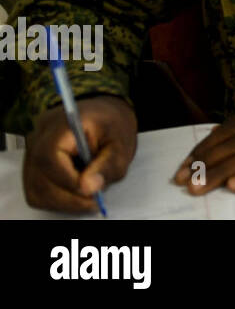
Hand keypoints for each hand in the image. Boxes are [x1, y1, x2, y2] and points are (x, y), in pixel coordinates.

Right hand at [24, 96, 136, 212]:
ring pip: (36, 189)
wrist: (103, 115)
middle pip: (40, 178)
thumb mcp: (121, 144)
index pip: (49, 157)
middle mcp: (39, 137)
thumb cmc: (112, 126)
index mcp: (62, 124)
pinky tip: (76, 190)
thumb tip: (88, 188)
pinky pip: (37, 191)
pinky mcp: (31, 165)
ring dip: (63, 200)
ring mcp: (31, 152)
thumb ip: (107, 165)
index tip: (90, 191)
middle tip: (94, 200)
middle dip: (69, 197)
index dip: (68, 180)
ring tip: (87, 193)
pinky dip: (57, 198)